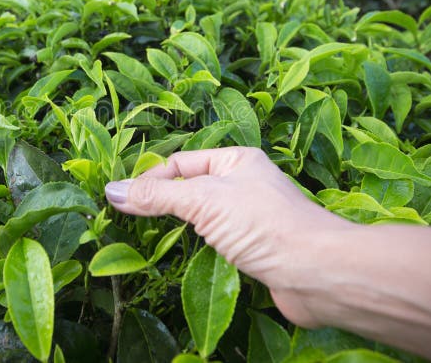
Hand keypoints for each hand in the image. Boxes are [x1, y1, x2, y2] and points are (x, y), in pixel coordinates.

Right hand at [105, 146, 351, 326]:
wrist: (317, 271)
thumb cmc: (265, 224)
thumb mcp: (203, 201)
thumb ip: (157, 197)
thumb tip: (113, 191)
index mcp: (236, 160)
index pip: (180, 163)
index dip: (150, 180)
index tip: (122, 201)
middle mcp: (245, 183)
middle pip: (191, 188)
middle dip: (163, 202)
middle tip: (130, 219)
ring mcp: (252, 216)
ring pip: (204, 216)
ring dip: (182, 226)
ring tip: (153, 237)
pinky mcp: (257, 247)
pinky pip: (219, 240)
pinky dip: (200, 247)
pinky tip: (189, 256)